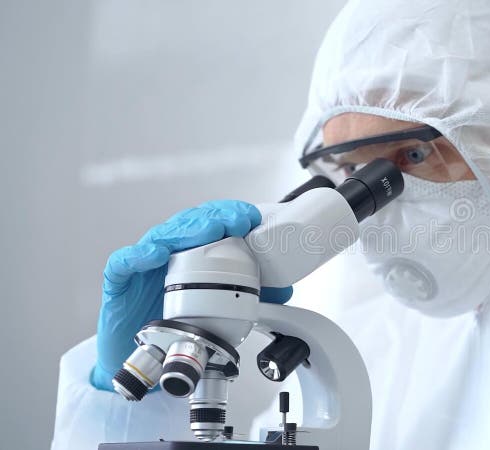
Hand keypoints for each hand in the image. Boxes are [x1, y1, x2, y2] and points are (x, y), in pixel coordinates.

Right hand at [91, 200, 292, 390]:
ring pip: (163, 236)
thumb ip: (250, 294)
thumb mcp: (216, 306)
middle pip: (191, 224)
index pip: (212, 222)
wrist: (137, 352)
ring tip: (209, 230)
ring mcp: (143, 264)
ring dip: (188, 230)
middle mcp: (168, 251)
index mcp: (191, 251)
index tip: (252, 217)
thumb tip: (283, 288)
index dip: (231, 215)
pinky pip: (124, 263)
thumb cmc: (173, 319)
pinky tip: (155, 253)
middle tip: (237, 221)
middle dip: (217, 218)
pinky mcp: (120, 281)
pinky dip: (139, 255)